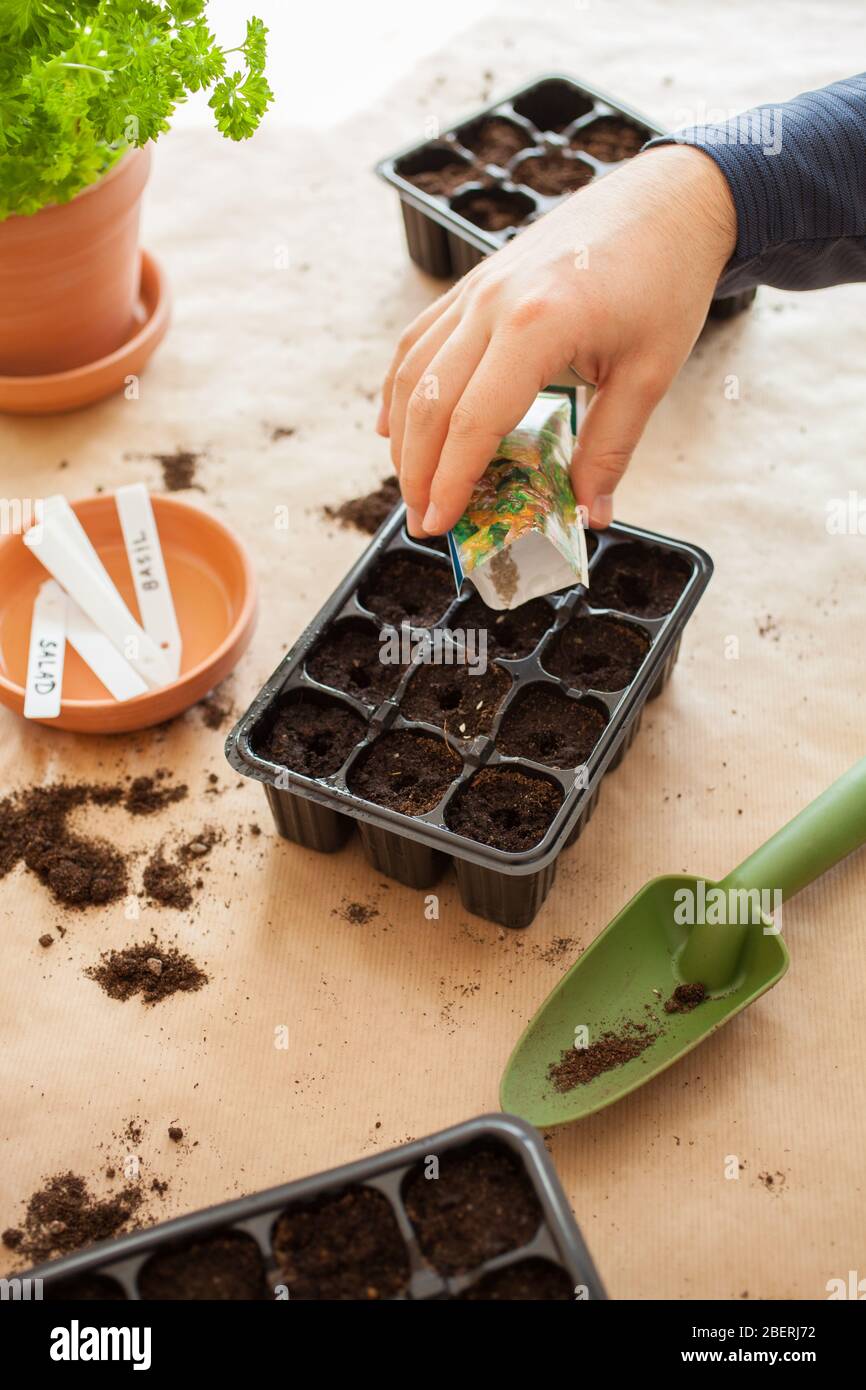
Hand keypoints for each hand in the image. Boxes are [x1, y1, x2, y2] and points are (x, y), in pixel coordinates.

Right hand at [377, 144, 735, 534]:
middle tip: (422, 520)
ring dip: (404, 434)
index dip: (450, 480)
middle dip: (417, 470)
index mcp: (537, 325)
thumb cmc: (665, 282)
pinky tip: (397, 424)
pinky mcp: (475, 281)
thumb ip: (611, 447)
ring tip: (413, 484)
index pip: (473, 421)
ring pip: (413, 370)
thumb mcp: (650, 375)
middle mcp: (493, 302)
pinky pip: (420, 338)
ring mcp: (478, 287)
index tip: (440, 524)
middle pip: (429, 400)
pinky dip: (401, 385)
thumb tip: (590, 513)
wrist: (667, 200)